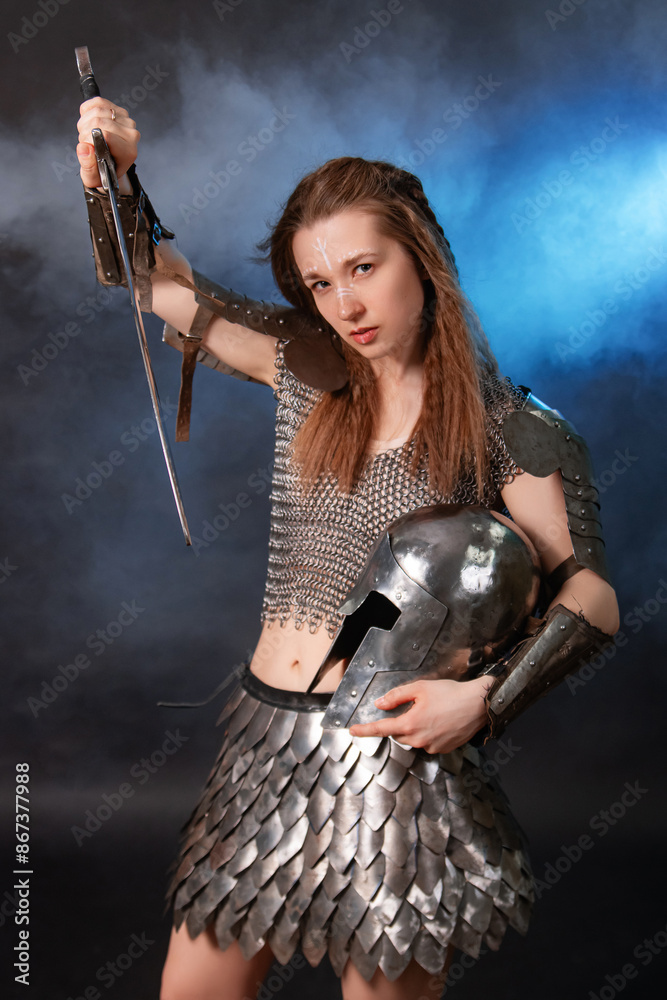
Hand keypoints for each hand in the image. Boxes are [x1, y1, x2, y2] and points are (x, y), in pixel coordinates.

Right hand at [76, 97, 139, 189]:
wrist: (108, 163)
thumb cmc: (102, 171)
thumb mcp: (92, 177)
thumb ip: (88, 166)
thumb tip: (85, 148)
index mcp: (128, 152)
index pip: (105, 135)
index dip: (89, 139)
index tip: (87, 147)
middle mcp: (131, 135)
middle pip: (98, 121)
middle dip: (84, 131)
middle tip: (86, 142)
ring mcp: (126, 120)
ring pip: (97, 110)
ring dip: (85, 122)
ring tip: (87, 134)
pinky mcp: (118, 110)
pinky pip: (97, 101)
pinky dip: (87, 110)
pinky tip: (89, 122)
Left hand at [348, 675, 493, 753]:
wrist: (478, 705)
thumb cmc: (450, 694)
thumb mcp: (420, 688)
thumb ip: (397, 696)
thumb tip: (380, 704)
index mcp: (410, 723)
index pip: (381, 729)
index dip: (365, 730)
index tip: (352, 731)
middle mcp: (419, 739)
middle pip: (398, 733)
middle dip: (400, 722)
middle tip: (415, 707)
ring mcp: (431, 746)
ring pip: (413, 738)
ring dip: (415, 727)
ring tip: (433, 711)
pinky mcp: (442, 749)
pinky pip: (428, 743)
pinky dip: (429, 733)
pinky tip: (440, 721)